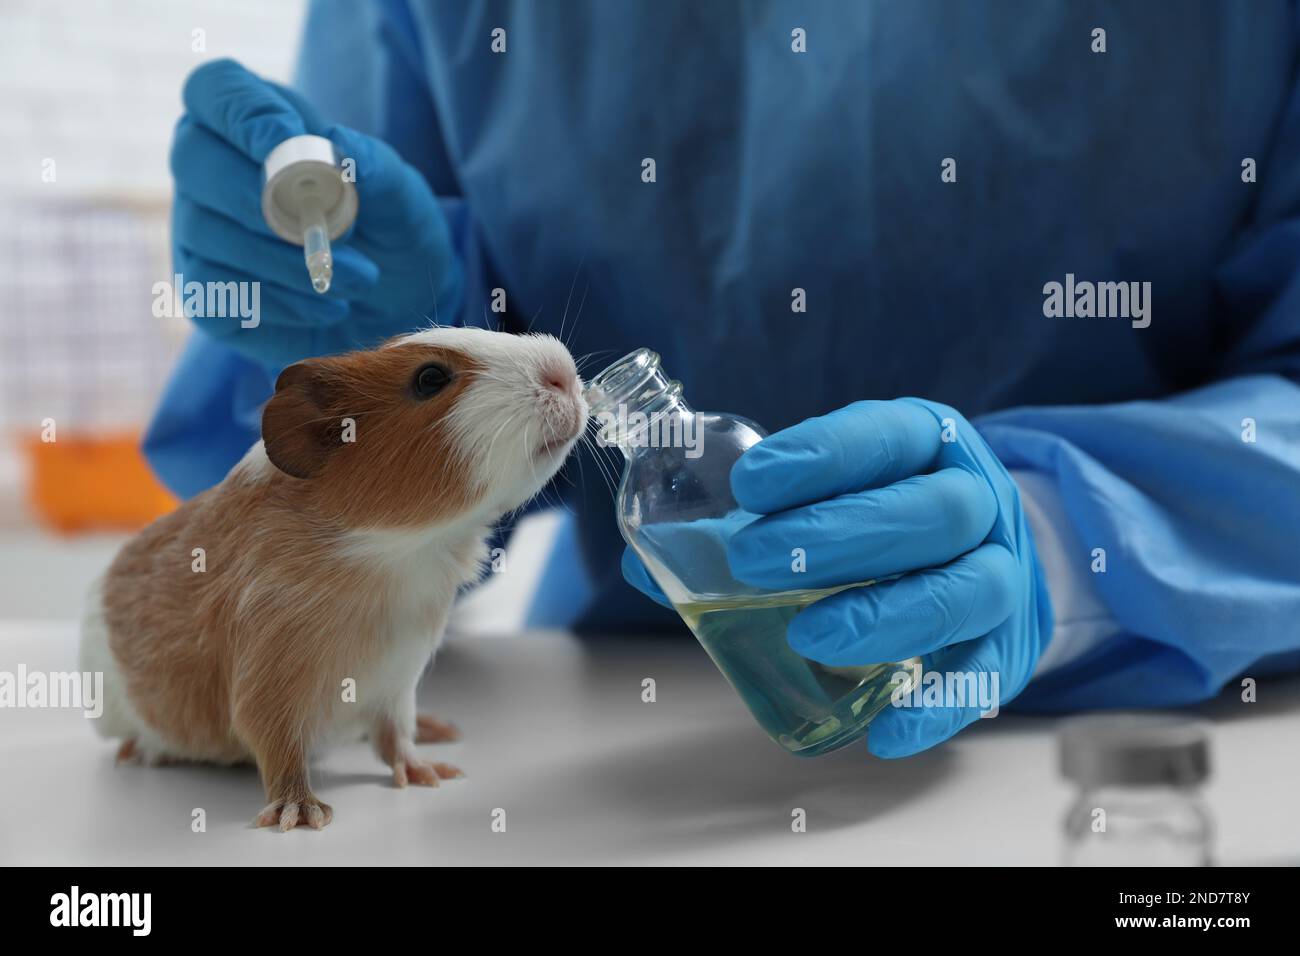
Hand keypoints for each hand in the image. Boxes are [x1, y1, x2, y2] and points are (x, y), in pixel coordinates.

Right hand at [169, 59, 462, 367]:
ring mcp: (198, 234)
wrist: (396, 300)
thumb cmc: (387, 228)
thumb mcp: (399, 193)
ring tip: (359, 278)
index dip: (240, 110)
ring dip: (289, 263)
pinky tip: (329, 308)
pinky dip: (280, 304)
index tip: (284, 139)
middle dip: (260, 198)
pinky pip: (216, 297)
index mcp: (249, 122)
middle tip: (328, 229)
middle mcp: (208, 171)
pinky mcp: (206, 296)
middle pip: (193, 160)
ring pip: (208, 235)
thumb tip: (335, 146)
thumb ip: (373, 164)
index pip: (214, 90)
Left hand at [623, 399, 1052, 757]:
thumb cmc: (884, 519)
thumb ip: (749, 522)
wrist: (986, 552)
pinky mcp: (1011, 644)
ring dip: (884, 614)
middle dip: (840, 536)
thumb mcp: (833, 494)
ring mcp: (1001, 573)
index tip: (750, 482)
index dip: (822, 455)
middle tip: (753, 560)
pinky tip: (882, 731)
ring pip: (963, 590)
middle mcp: (977, 502)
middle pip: (930, 512)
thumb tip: (650, 563)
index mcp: (926, 445)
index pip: (884, 437)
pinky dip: (935, 706)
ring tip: (808, 636)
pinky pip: (985, 677)